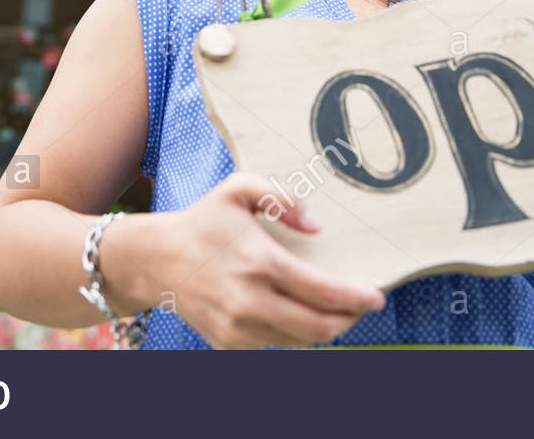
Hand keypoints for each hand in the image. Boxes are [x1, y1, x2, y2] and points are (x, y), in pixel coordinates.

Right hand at [153, 172, 385, 348]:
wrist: (155, 259)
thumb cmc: (204, 220)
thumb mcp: (239, 190)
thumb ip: (282, 197)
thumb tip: (317, 227)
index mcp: (259, 262)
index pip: (322, 292)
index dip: (356, 299)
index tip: (377, 297)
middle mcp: (249, 301)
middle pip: (319, 328)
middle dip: (349, 320)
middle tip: (362, 307)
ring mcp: (237, 327)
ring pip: (300, 341)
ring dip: (323, 329)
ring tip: (333, 310)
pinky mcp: (228, 343)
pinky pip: (274, 343)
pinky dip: (292, 332)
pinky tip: (294, 312)